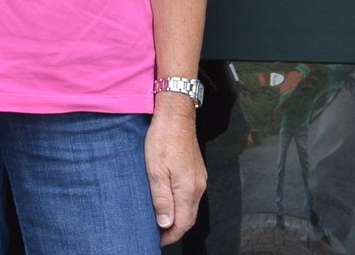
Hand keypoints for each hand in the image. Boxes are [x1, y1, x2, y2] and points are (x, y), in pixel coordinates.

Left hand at [146, 98, 205, 245]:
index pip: (183, 223)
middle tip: (157, 234)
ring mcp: (200, 178)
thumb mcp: (154, 171)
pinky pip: (192, 195)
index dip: (171, 236)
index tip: (157, 240)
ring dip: (179, 217)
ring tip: (161, 220)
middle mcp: (198, 186)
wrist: (176, 115)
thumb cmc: (162, 139)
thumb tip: (166, 224)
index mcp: (188, 189)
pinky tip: (170, 202)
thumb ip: (161, 199)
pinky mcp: (197, 170)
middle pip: (190, 218)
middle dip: (175, 229)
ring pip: (191, 207)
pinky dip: (182, 204)